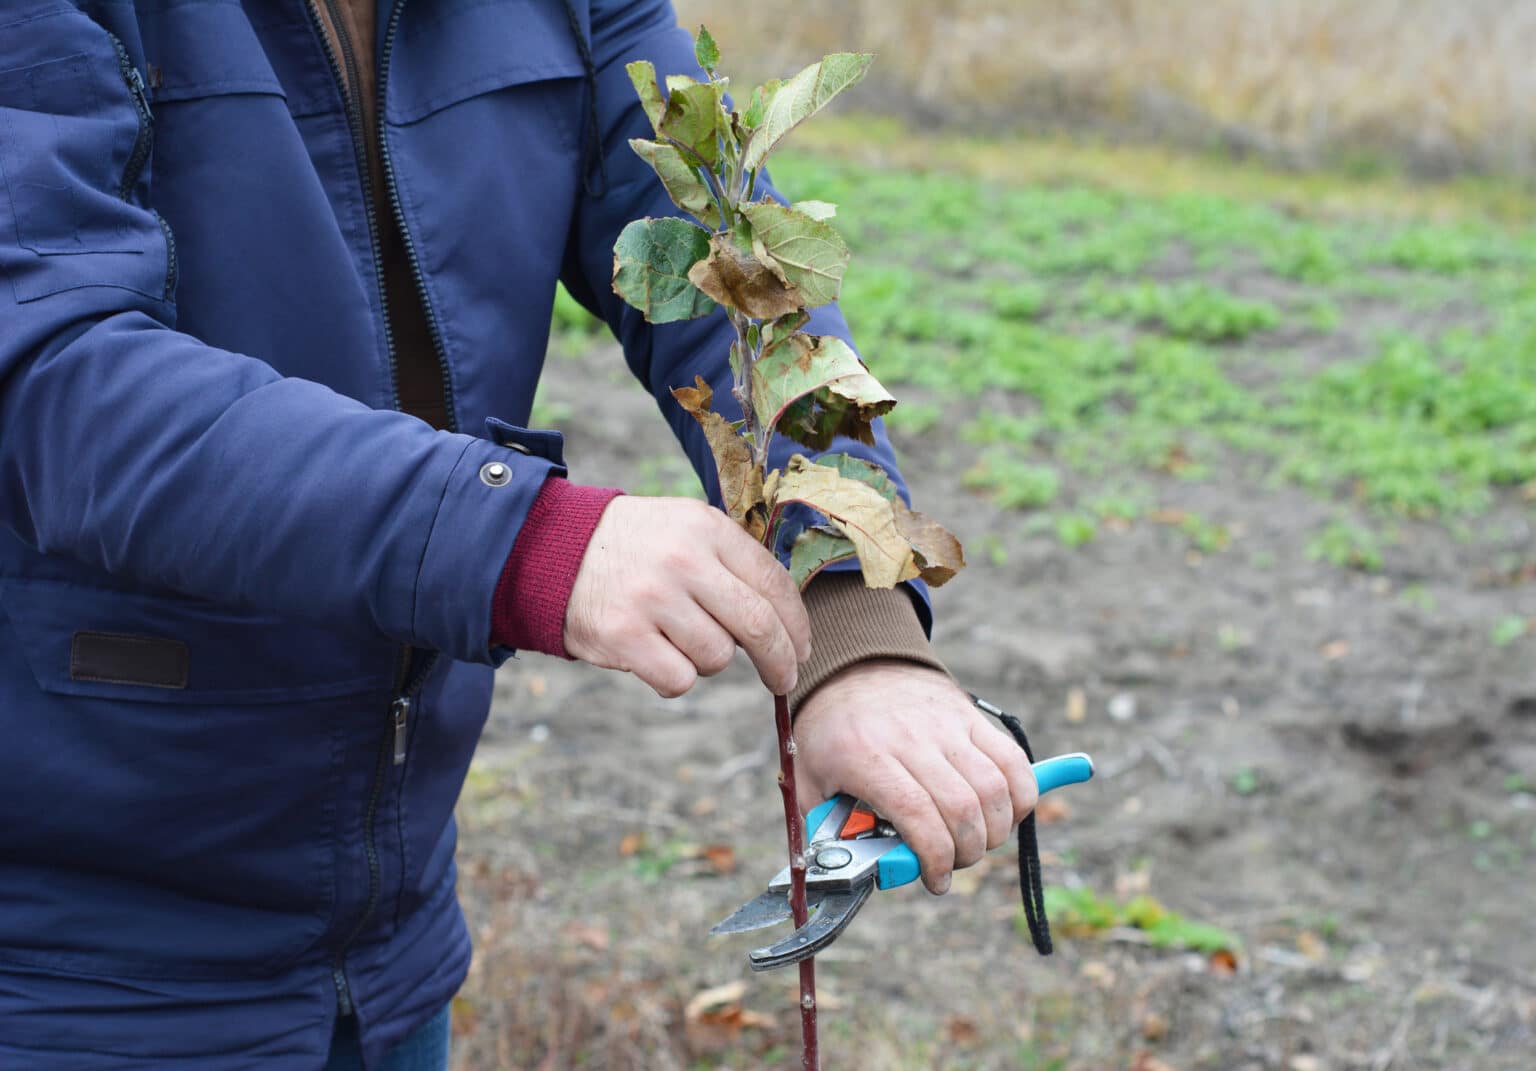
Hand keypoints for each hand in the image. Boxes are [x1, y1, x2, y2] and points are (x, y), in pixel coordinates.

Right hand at [564, 497, 810, 697]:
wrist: (554, 550)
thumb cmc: (636, 546)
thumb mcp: (686, 527)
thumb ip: (734, 560)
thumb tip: (789, 618)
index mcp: (706, 528)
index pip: (773, 582)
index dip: (798, 624)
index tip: (803, 648)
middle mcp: (682, 561)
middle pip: (758, 626)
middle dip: (781, 661)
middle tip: (785, 679)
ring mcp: (652, 600)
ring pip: (717, 657)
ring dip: (709, 659)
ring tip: (680, 637)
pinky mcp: (624, 637)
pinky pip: (679, 679)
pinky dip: (675, 677)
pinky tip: (656, 654)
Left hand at [793, 660, 1037, 894]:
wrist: (851, 669)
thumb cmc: (831, 735)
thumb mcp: (810, 781)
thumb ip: (826, 828)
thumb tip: (848, 873)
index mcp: (865, 756)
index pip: (916, 814)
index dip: (934, 857)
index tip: (936, 880)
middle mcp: (910, 738)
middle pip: (962, 808)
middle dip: (966, 852)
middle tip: (954, 863)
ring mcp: (945, 724)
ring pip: (993, 788)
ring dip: (996, 830)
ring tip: (977, 842)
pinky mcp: (971, 715)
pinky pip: (1012, 759)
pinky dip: (1022, 794)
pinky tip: (1007, 814)